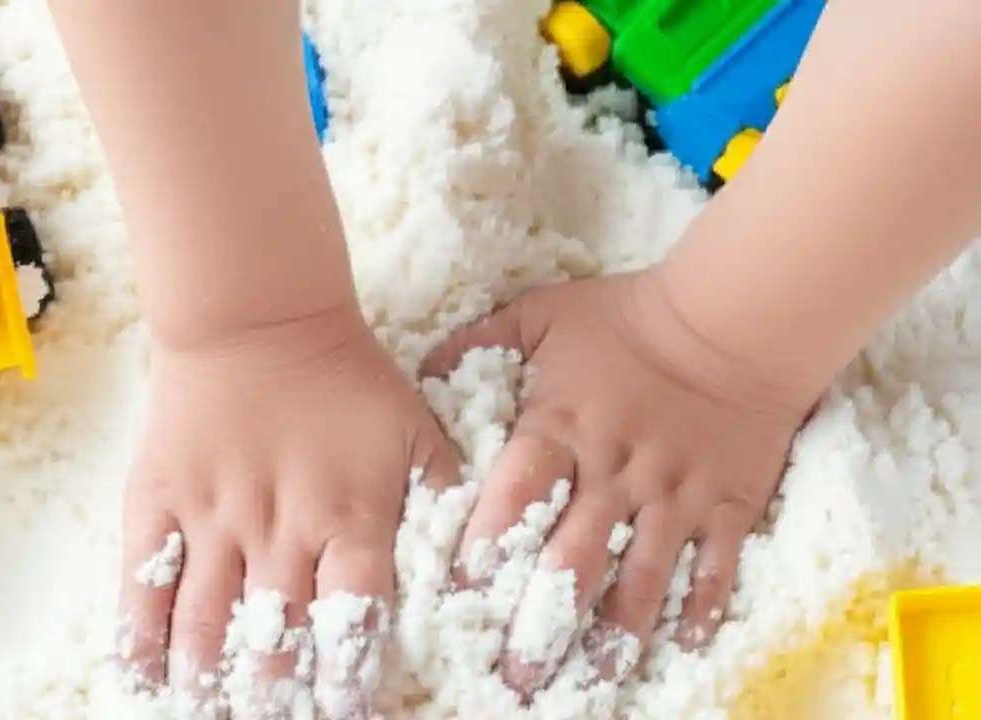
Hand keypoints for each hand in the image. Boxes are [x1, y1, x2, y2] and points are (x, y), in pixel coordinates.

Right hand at [117, 308, 459, 718]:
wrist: (258, 315)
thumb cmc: (345, 374)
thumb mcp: (416, 427)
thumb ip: (447, 495)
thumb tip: (476, 559)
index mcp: (350, 517)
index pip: (352, 621)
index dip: (348, 683)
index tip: (345, 718)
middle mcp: (281, 530)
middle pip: (275, 640)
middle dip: (275, 700)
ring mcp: (214, 519)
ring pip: (206, 626)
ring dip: (209, 686)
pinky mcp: (160, 502)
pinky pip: (144, 584)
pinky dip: (141, 640)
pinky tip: (146, 681)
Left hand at [421, 270, 815, 698]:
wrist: (733, 320)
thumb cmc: (627, 320)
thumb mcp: (542, 316)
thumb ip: (479, 342)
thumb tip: (422, 367)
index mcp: (560, 429)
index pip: (517, 497)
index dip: (488, 548)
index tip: (461, 599)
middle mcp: (614, 475)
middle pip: (573, 561)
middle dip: (543, 624)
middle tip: (514, 676)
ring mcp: (673, 498)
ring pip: (642, 583)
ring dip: (612, 640)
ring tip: (585, 688)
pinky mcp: (725, 509)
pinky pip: (713, 572)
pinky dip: (697, 613)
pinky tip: (679, 651)